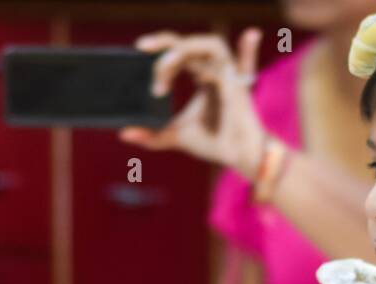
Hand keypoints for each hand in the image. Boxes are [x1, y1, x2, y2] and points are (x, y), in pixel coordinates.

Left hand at [119, 28, 267, 176]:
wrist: (237, 157)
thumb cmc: (215, 142)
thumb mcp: (176, 135)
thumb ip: (151, 134)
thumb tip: (124, 133)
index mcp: (201, 74)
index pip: (179, 50)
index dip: (161, 46)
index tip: (139, 48)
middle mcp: (214, 69)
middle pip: (188, 44)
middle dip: (165, 47)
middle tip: (142, 51)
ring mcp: (227, 74)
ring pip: (207, 45)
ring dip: (182, 51)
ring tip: (163, 68)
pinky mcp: (238, 86)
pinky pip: (241, 63)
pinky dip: (247, 50)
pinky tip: (251, 34)